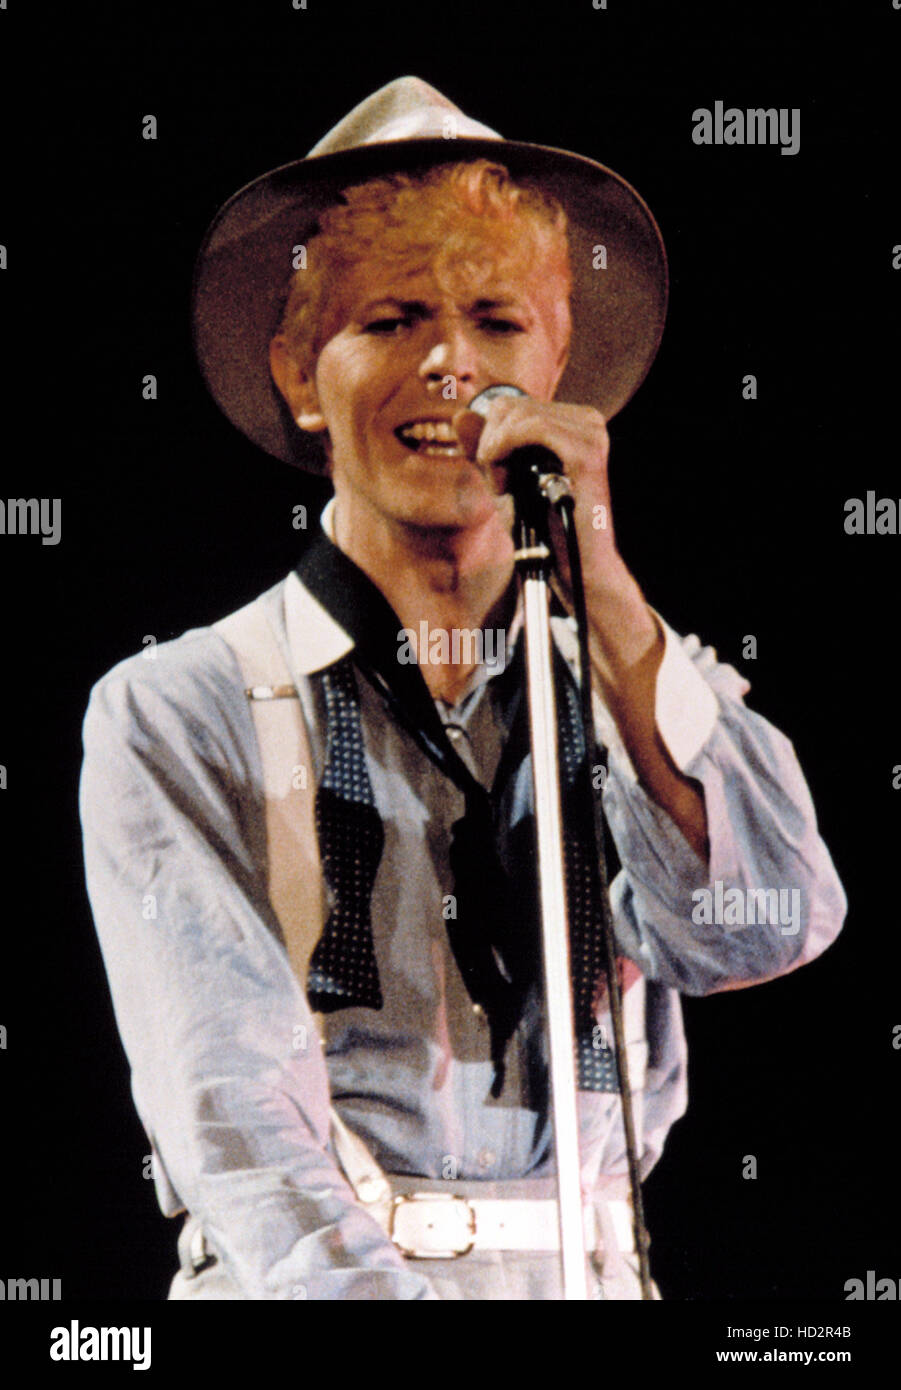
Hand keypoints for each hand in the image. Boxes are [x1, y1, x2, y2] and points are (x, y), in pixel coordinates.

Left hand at [452, 396, 631, 606]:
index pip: (511, 404)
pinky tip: (505, 481)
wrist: (573, 567)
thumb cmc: (542, 530)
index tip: (496, 476)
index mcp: (573, 423)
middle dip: (492, 445)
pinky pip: (533, 427)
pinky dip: (506, 450)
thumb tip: (460, 415)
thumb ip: (483, 449)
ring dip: (497, 452)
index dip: (490, 438)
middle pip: (511, 406)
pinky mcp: (587, 453)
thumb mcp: (503, 483)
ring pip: (519, 414)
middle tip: (500, 485)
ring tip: (505, 488)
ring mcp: (591, 434)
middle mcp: (587, 422)